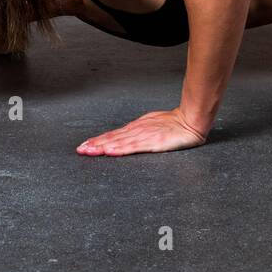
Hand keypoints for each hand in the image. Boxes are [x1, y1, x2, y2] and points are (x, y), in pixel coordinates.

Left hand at [76, 107, 208, 156]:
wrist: (191, 120)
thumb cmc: (175, 124)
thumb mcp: (153, 125)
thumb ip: (140, 132)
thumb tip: (126, 138)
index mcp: (137, 128)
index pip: (114, 135)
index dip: (98, 140)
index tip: (84, 145)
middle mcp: (138, 131)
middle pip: (113, 138)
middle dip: (95, 145)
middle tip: (80, 150)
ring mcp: (145, 136)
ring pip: (119, 142)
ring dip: (102, 147)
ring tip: (89, 151)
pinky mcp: (153, 142)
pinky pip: (134, 147)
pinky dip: (120, 149)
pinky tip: (110, 151)